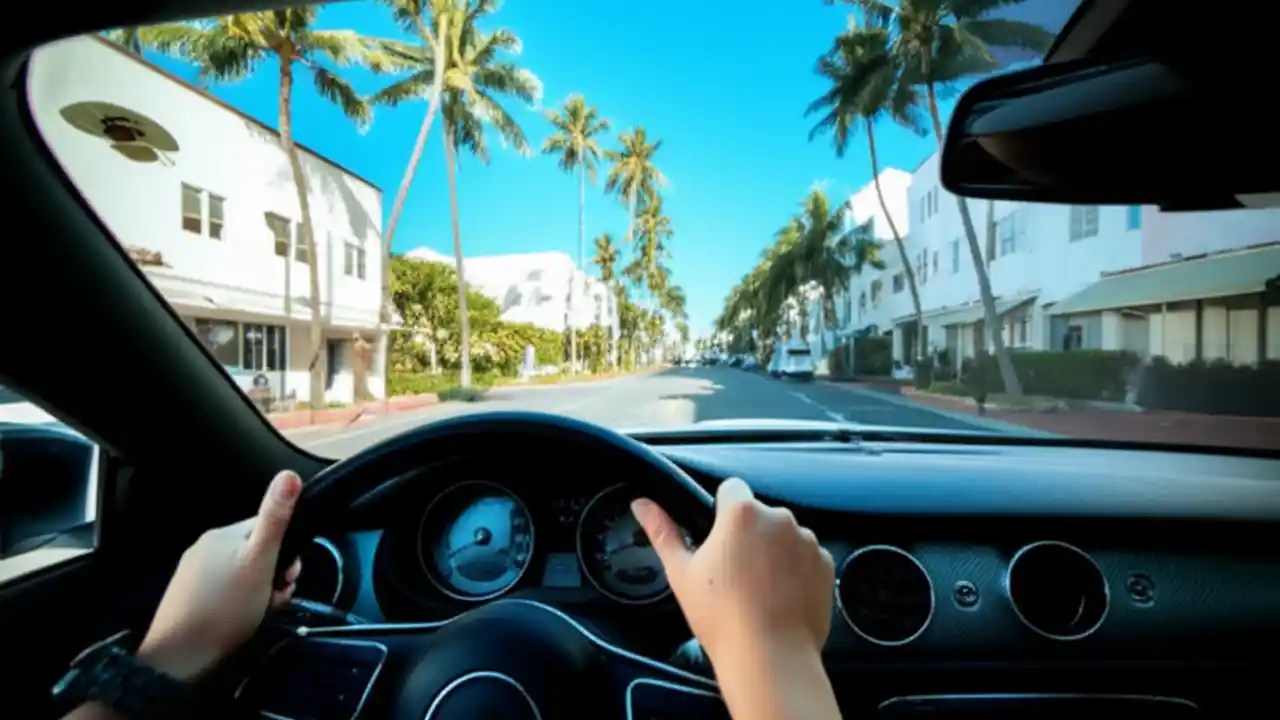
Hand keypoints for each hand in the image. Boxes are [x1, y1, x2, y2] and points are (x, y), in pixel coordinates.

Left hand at [137, 471, 302, 681]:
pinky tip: (240, 618)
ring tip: (260, 611)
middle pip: (256, 551)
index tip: (289, 575)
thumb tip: (289, 474)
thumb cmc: (227, 607)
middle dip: (274, 573)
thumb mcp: (259, 562)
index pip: (267, 526)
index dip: (286, 550)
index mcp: (224, 534)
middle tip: (276, 597)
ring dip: (260, 589)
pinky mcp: (189, 597)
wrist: (180, 656)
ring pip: (243, 572)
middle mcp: (206, 547)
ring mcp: (195, 573)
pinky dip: (239, 601)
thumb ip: (275, 519)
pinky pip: (226, 589)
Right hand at [631, 478, 839, 719]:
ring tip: (758, 589)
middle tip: (733, 572)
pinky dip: (795, 570)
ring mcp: (806, 541)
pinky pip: (806, 557)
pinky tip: (780, 597)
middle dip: (747, 534)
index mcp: (742, 513)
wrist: (769, 658)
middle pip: (758, 514)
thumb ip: (662, 531)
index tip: (717, 541)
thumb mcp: (681, 573)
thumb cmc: (721, 616)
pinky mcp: (825, 564)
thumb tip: (641, 504)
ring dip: (773, 551)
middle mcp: (779, 518)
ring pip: (783, 535)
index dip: (721, 511)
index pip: (731, 489)